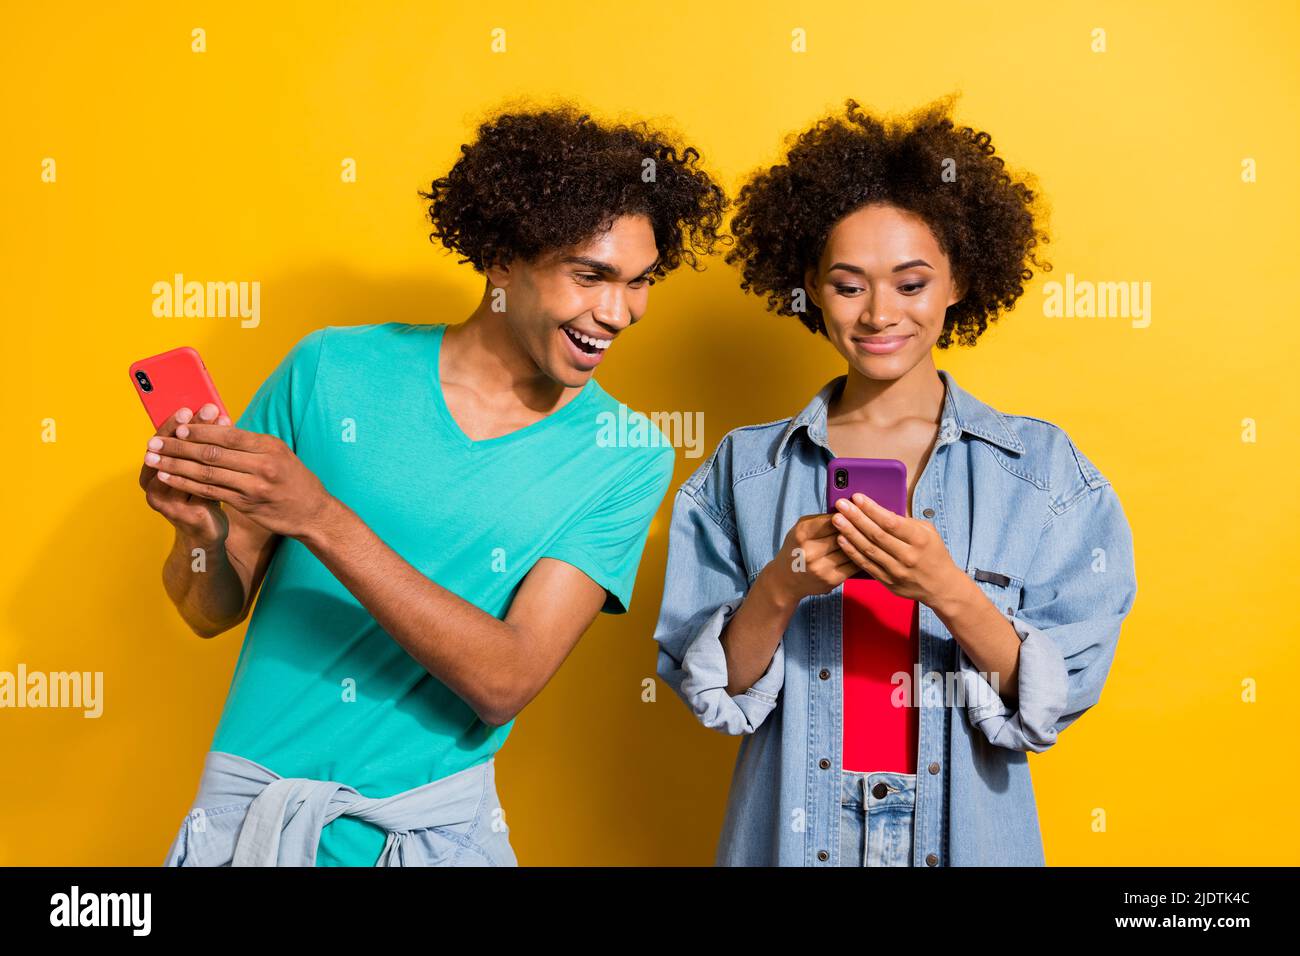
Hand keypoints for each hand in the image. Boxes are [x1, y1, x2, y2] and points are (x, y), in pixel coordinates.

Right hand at [139, 403, 230, 543]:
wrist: (207, 531)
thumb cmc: (203, 492)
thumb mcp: (199, 466)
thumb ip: (202, 445)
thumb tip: (215, 412)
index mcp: (150, 469)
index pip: (161, 438)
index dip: (176, 421)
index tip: (193, 406)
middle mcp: (152, 484)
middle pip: (171, 450)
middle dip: (193, 427)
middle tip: (210, 409)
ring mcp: (166, 501)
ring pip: (186, 467)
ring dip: (205, 444)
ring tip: (224, 427)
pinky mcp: (186, 514)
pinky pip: (201, 487)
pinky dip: (217, 469)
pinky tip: (231, 456)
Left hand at [141, 417, 333, 539]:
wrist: (313, 512)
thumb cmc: (294, 479)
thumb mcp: (278, 453)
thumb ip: (250, 443)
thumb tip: (217, 428)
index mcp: (269, 446)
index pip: (227, 434)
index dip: (199, 430)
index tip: (177, 427)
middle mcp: (262, 465)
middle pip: (212, 453)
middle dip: (179, 446)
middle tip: (154, 441)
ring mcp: (254, 487)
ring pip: (207, 473)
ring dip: (176, 465)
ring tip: (154, 459)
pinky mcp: (247, 504)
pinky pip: (211, 492)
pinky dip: (187, 483)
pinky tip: (170, 477)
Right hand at [762, 512, 858, 607]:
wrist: (785, 580)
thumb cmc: (796, 549)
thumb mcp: (800, 529)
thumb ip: (820, 520)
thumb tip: (847, 512)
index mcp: (802, 534)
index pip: (831, 520)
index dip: (846, 515)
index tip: (855, 511)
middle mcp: (810, 552)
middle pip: (843, 535)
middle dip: (855, 528)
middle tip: (865, 522)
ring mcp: (820, 568)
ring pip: (851, 549)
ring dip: (861, 542)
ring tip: (868, 535)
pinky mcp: (831, 580)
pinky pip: (853, 565)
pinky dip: (861, 556)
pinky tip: (865, 550)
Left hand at [831, 493, 965, 608]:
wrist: (941, 586)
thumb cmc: (933, 553)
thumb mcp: (928, 531)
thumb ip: (906, 521)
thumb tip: (880, 510)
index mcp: (920, 540)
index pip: (891, 522)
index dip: (872, 509)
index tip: (857, 497)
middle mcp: (908, 556)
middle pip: (876, 535)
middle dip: (856, 517)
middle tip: (841, 505)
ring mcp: (897, 571)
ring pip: (868, 550)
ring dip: (850, 533)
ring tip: (837, 519)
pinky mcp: (888, 582)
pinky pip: (866, 566)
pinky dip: (852, 552)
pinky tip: (841, 540)